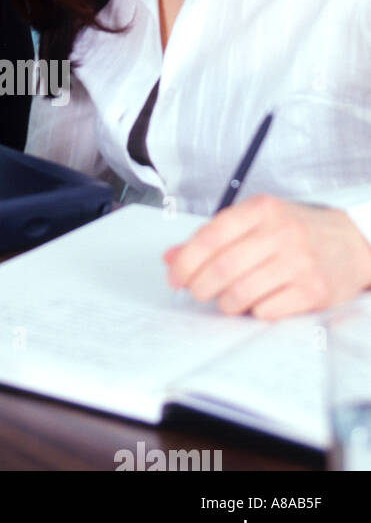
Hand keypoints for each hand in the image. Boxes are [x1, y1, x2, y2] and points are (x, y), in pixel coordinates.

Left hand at [163, 194, 370, 319]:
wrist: (351, 243)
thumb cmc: (295, 230)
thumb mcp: (255, 220)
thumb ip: (213, 236)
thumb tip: (171, 257)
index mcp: (260, 210)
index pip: (209, 236)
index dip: (185, 261)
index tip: (174, 276)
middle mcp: (281, 233)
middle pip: (222, 267)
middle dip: (199, 286)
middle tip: (196, 292)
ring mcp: (299, 262)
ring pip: (241, 292)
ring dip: (224, 303)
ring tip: (225, 300)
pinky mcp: (314, 291)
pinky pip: (267, 310)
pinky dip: (252, 311)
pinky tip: (254, 304)